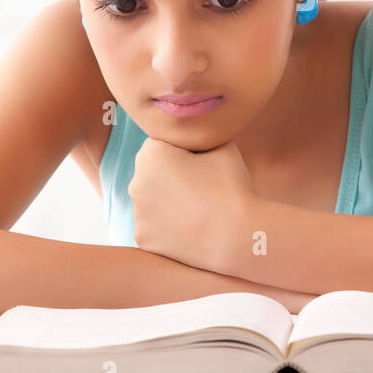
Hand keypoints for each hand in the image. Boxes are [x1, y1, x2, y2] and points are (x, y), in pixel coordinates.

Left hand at [128, 137, 256, 274]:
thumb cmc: (231, 188)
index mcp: (151, 154)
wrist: (237, 237)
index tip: (202, 166)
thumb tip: (196, 133)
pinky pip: (154, 227)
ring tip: (197, 211)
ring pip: (152, 201)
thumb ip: (201, 135)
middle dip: (170, 177)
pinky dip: (167, 228)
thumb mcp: (223, 146)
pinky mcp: (143, 239)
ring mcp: (137, 214)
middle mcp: (136, 182)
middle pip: (153, 173)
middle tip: (201, 189)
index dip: (184, 153)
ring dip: (168, 203)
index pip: (162, 145)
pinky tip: (190, 228)